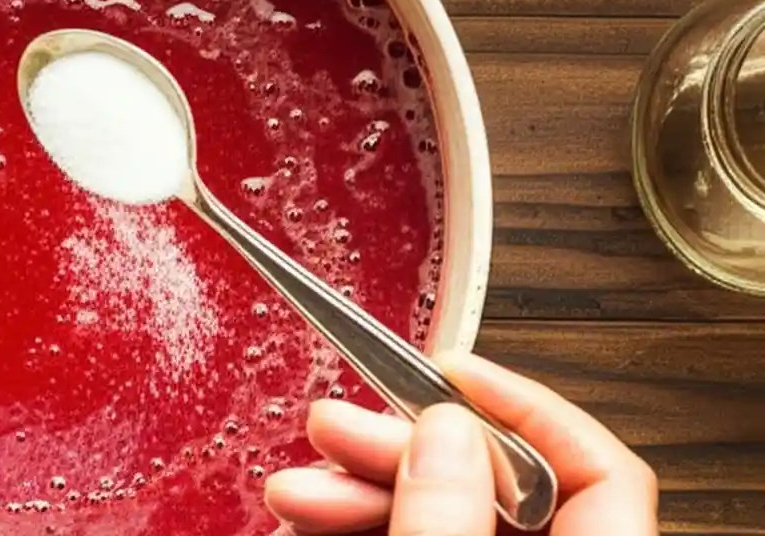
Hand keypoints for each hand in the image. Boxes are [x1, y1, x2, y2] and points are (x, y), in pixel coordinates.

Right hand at [264, 352, 658, 535]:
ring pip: (433, 510)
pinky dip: (353, 525)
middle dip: (398, 446)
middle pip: (492, 482)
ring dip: (357, 487)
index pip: (594, 468)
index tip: (448, 371)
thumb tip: (443, 434)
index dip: (522, 405)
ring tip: (297, 489)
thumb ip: (446, 522)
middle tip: (334, 426)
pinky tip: (309, 517)